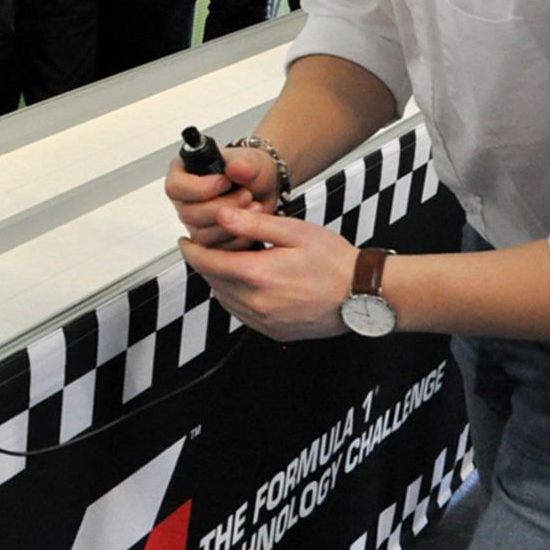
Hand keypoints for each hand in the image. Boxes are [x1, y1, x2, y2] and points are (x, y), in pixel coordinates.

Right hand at [166, 146, 281, 250]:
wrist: (265, 190)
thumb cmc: (250, 171)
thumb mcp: (251, 161)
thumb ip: (243, 163)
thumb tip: (236, 168)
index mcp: (184, 175)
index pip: (175, 187)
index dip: (198, 188)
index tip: (224, 182)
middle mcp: (185, 201)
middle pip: (189, 214)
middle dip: (223, 206)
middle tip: (246, 194)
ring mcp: (195, 224)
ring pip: (202, 235)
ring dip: (233, 224)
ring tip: (254, 206)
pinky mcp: (208, 243)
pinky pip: (217, 250)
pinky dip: (238, 240)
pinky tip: (252, 224)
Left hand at [178, 207, 356, 340]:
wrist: (364, 295)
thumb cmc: (335, 261)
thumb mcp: (294, 232)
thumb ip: (253, 225)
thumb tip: (221, 217)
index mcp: (257, 275)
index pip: (206, 263)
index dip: (191, 250)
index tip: (185, 241)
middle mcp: (256, 303)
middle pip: (213, 281)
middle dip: (206, 263)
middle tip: (210, 247)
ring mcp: (264, 321)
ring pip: (224, 299)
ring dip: (221, 281)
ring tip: (231, 263)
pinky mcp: (274, 332)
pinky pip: (242, 315)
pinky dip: (236, 299)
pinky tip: (249, 284)